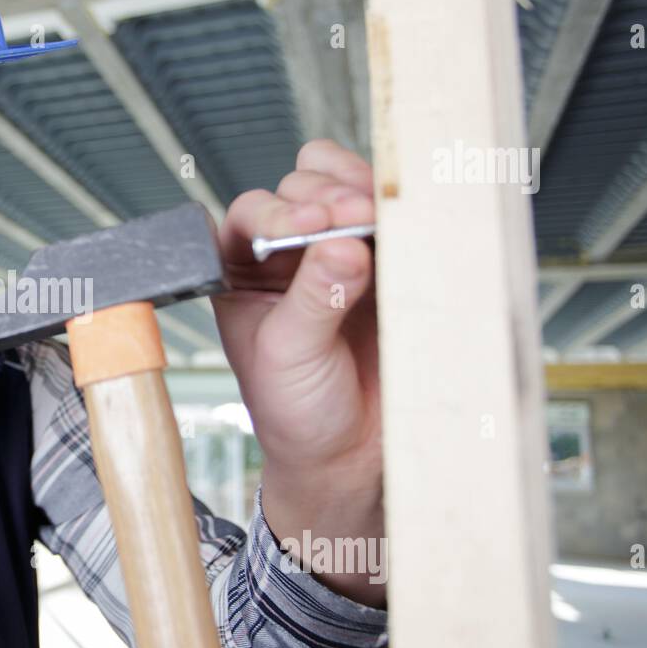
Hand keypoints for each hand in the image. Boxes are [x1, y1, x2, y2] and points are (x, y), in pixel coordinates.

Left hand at [210, 139, 383, 606]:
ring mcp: (339, 252)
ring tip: (376, 217)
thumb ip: (313, 299)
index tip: (310, 224)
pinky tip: (403, 219)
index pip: (254, 215)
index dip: (280, 211)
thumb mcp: (291, 356)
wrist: (350, 458)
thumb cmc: (299, 413)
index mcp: (242, 272)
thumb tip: (339, 247)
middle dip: (326, 197)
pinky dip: (398, 210)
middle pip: (301, 189)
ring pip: (345, 189)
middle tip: (353, 219)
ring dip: (361, 192)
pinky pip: (392, 220)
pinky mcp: (387, 263)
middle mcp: (287, 254)